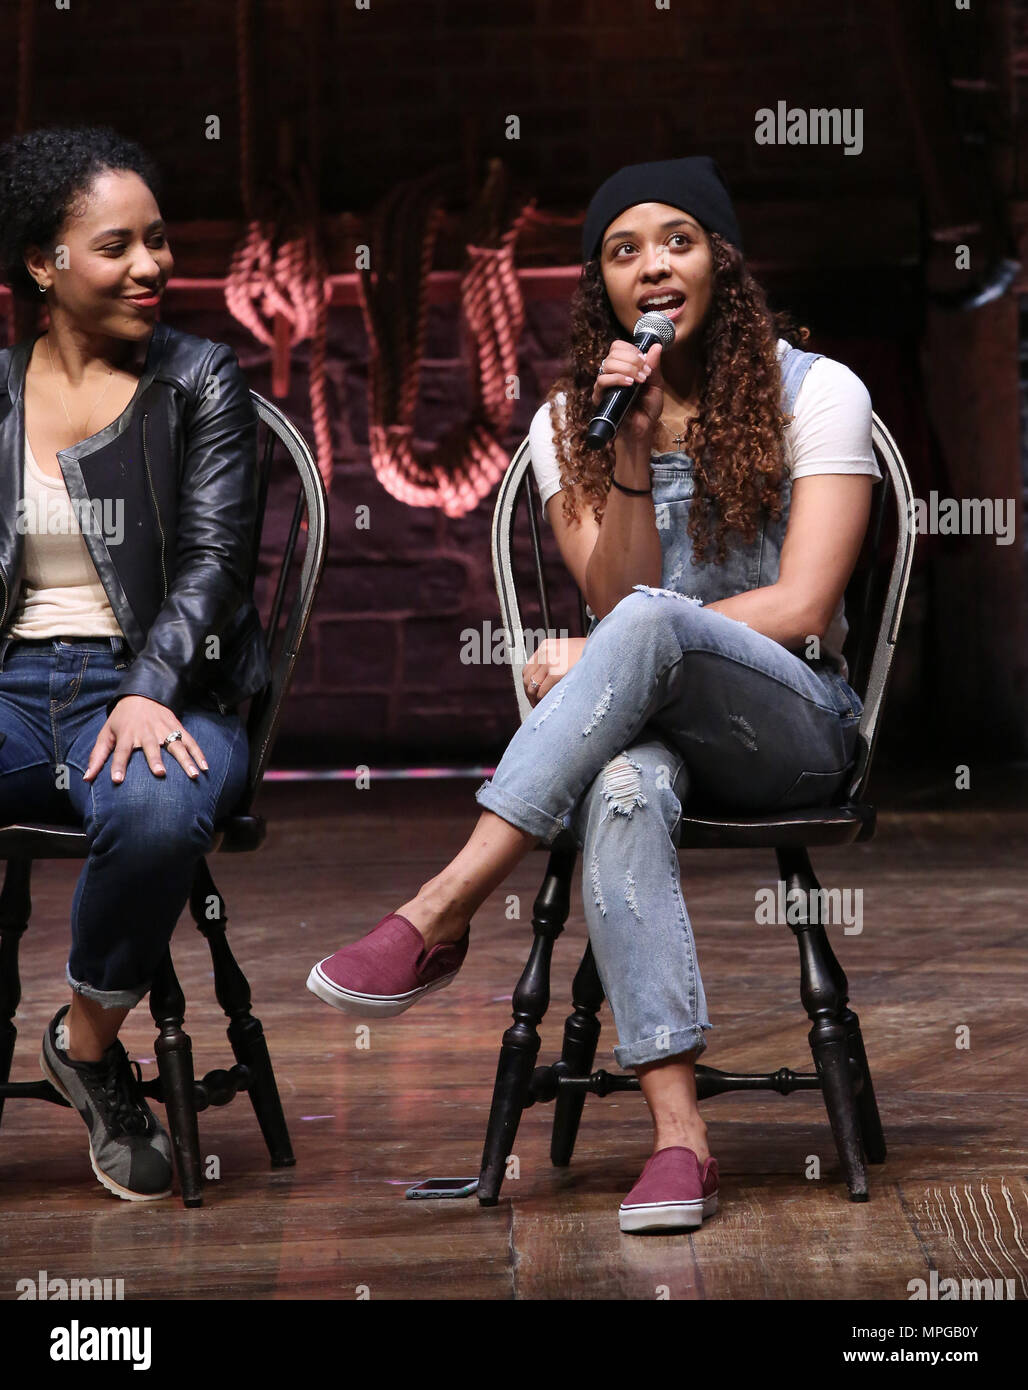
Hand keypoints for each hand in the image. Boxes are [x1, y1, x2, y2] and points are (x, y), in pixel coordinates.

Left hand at [83, 696, 208, 783]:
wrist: (141, 694)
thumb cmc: (121, 719)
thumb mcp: (106, 733)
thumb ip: (97, 756)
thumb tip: (86, 778)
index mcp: (126, 734)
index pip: (120, 752)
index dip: (118, 765)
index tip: (117, 780)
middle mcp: (146, 732)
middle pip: (151, 747)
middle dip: (155, 760)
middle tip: (160, 773)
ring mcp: (164, 730)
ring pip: (176, 745)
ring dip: (185, 760)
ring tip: (194, 774)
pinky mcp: (177, 728)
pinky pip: (190, 742)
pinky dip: (199, 754)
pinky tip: (205, 767)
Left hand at [523, 637, 587, 706]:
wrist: (605, 651)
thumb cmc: (592, 654)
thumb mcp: (568, 652)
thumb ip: (555, 661)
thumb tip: (545, 682)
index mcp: (546, 646)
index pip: (528, 668)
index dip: (528, 684)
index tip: (533, 695)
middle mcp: (545, 651)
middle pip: (527, 677)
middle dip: (530, 694)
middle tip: (536, 704)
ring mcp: (550, 661)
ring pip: (532, 686)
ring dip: (535, 699)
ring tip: (541, 707)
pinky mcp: (556, 672)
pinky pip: (542, 691)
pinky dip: (542, 701)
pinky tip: (548, 705)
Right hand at [592, 338, 664, 448]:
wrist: (642, 429)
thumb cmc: (647, 409)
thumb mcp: (656, 384)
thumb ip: (654, 366)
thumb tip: (656, 346)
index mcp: (623, 367)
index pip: (618, 347)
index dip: (631, 349)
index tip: (645, 361)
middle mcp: (612, 373)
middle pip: (613, 352)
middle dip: (633, 359)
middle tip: (645, 373)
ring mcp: (604, 384)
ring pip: (607, 363)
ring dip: (627, 368)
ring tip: (639, 381)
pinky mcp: (599, 396)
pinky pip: (602, 380)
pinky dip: (617, 379)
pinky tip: (629, 384)